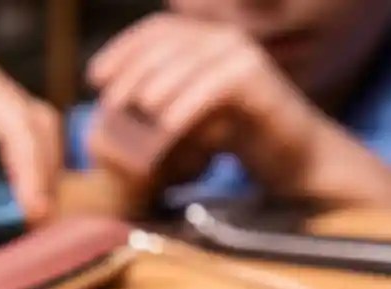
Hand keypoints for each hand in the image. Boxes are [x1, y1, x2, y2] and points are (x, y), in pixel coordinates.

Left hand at [0, 35, 60, 227]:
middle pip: (19, 123)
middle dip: (29, 171)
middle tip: (34, 217)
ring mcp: (4, 88)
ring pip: (43, 127)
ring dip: (46, 174)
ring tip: (38, 218)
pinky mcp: (16, 106)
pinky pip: (42, 135)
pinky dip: (43, 171)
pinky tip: (32, 206)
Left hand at [86, 13, 327, 194]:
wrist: (295, 157)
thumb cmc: (239, 138)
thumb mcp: (189, 117)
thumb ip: (156, 106)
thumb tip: (109, 110)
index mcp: (206, 39)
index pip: (156, 30)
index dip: (122, 49)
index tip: (95, 77)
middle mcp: (224, 38)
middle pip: (165, 46)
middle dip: (130, 75)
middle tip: (109, 107)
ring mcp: (242, 54)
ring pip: (185, 64)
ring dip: (153, 92)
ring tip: (133, 119)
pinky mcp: (257, 78)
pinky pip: (213, 86)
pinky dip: (185, 106)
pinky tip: (165, 127)